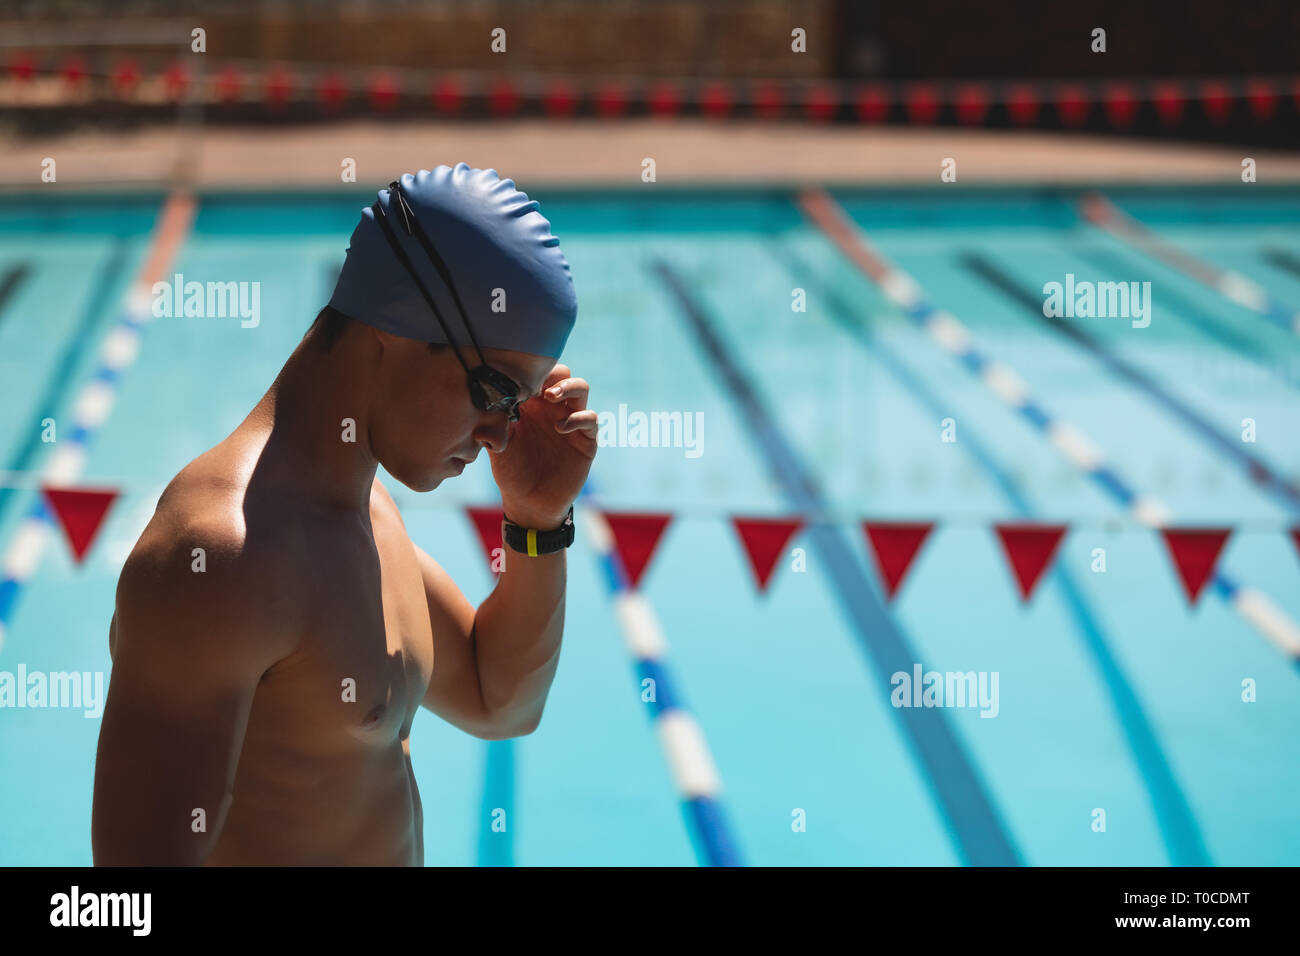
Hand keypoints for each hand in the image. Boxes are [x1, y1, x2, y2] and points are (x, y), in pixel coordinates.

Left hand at [489, 364, 596, 528]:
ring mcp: (571, 422)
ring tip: (551, 397)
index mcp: (531, 405)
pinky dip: (578, 418)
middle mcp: (553, 409)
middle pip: (563, 373)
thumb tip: (485, 400)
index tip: (519, 378)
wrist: (529, 503)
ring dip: (568, 387)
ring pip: (581, 388)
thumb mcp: (497, 446)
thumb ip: (493, 423)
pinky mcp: (586, 440)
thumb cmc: (511, 473)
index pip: (538, 374)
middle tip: (539, 385)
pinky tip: (560, 427)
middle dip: (553, 374)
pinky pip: (590, 419)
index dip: (532, 371)